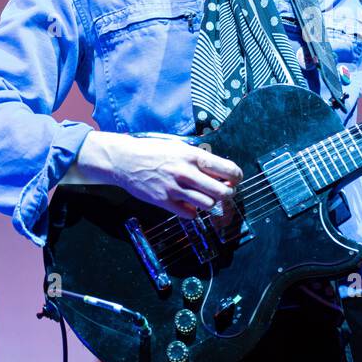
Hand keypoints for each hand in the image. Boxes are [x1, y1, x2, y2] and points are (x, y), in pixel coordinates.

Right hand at [64, 130, 242, 219]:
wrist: (125, 160)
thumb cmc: (154, 151)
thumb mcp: (179, 147)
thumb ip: (199, 158)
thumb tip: (220, 171)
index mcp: (193, 156)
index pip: (228, 170)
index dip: (236, 177)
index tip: (234, 180)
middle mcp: (187, 172)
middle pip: (222, 192)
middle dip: (228, 194)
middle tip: (225, 192)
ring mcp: (175, 188)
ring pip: (208, 205)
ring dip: (211, 204)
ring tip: (206, 198)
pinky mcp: (164, 201)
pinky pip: (189, 214)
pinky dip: (193, 212)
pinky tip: (189, 205)